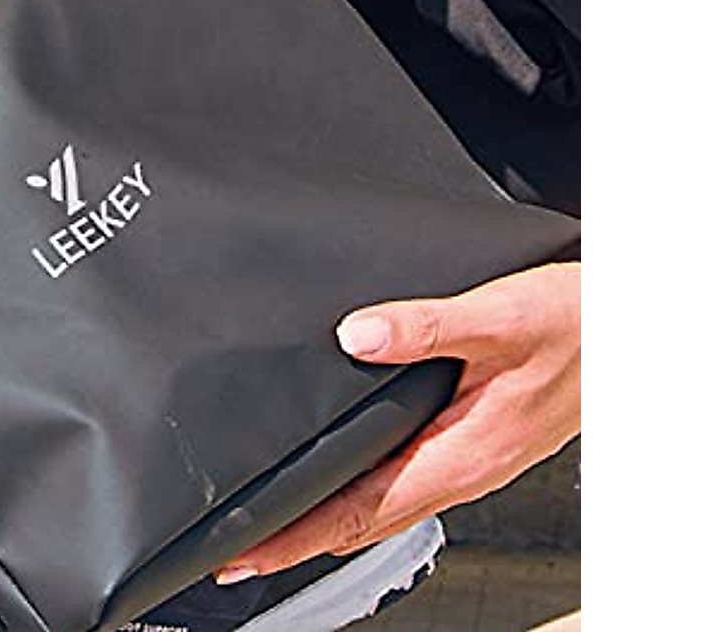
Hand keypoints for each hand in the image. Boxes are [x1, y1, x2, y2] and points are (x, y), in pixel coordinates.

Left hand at [216, 262, 579, 582]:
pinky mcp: (477, 442)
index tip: (247, 552)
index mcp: (462, 454)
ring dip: (329, 519)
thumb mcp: (497, 317)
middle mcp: (464, 469)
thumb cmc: (577, 326)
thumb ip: (423, 326)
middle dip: (299, 539)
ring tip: (280, 522)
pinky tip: (348, 477)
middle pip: (364, 523)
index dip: (297, 536)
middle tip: (243, 549)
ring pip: (385, 507)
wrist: (627, 329)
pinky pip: (407, 483)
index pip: (360, 512)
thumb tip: (356, 335)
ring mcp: (471, 460)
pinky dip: (364, 494)